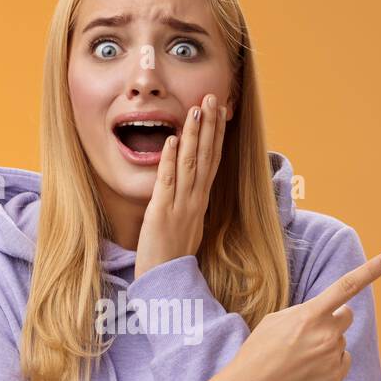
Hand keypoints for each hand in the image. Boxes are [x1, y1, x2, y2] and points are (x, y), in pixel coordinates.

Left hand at [134, 93, 227, 279]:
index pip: (212, 161)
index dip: (216, 135)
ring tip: (195, 108)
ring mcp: (180, 206)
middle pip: (206, 156)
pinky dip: (169, 160)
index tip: (219, 112)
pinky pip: (167, 182)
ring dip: (193, 134)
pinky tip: (171, 140)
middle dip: (209, 125)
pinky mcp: (161, 213)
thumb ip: (190, 204)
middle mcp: (195, 200)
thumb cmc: (172, 255)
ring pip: (190, 164)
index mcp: (201, 201)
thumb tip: (194, 188)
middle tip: (212, 98)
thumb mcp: (188, 225)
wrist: (166, 282)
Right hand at [216, 251, 380, 380]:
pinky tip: (307, 371)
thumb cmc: (258, 352)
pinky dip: (329, 364)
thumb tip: (326, 312)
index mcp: (310, 315)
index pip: (346, 286)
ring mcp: (332, 358)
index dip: (370, 271)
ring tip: (299, 359)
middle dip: (333, 319)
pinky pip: (342, 361)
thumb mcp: (275, 321)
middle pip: (346, 316)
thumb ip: (304, 312)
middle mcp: (326, 335)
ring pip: (340, 342)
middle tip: (309, 334)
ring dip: (326, 345)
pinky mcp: (336, 378)